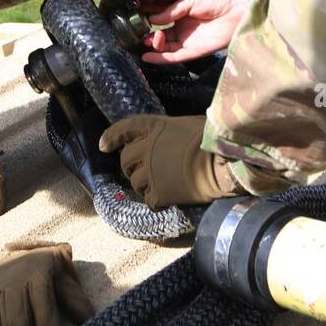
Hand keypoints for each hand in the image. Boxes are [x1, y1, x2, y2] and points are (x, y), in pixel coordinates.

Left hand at [99, 114, 236, 207]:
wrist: (221, 162)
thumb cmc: (211, 138)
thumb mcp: (187, 125)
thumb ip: (170, 134)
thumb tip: (172, 140)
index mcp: (153, 128)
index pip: (125, 129)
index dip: (112, 137)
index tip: (104, 146)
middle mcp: (146, 149)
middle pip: (126, 161)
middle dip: (130, 166)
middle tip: (142, 170)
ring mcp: (150, 173)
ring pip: (135, 182)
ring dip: (143, 184)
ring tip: (159, 184)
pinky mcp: (158, 194)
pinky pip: (149, 199)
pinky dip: (155, 200)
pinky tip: (167, 198)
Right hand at [142, 0, 261, 63]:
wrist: (238, 8)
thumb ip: (171, 11)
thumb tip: (152, 19)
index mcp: (181, 13)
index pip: (160, 20)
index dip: (148, 21)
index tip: (134, 20)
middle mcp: (183, 28)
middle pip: (162, 37)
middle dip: (149, 36)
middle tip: (142, 34)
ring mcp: (188, 40)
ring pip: (166, 48)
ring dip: (155, 46)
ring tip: (147, 42)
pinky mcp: (195, 51)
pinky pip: (175, 57)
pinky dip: (161, 58)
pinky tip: (148, 56)